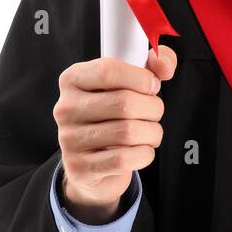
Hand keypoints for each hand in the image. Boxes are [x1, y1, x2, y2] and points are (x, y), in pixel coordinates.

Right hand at [52, 44, 177, 223]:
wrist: (94, 163)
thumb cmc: (114, 117)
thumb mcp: (129, 84)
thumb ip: (153, 65)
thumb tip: (164, 64)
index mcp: (73, 79)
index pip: (108, 71)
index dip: (140, 78)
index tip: (152, 85)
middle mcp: (66, 108)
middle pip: (124, 102)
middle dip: (153, 108)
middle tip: (155, 113)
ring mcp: (69, 139)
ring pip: (128, 132)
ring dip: (152, 133)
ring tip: (150, 132)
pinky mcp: (80, 167)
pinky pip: (124, 158)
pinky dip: (144, 154)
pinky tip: (141, 150)